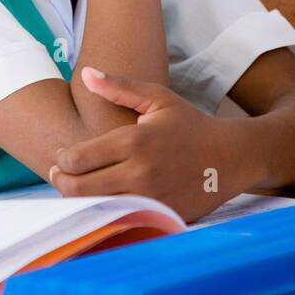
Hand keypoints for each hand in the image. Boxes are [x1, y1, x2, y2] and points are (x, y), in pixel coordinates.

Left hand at [48, 68, 252, 223]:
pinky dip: (106, 214)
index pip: (77, 158)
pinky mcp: (161, 218)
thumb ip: (119, 86)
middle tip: (60, 175)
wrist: (233, 157)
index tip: (61, 157)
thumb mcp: (158, 99)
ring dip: (80, 201)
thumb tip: (86, 73)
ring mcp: (150, 200)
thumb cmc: (191, 125)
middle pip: (79, 188)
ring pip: (96, 208)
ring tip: (78, 189)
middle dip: (62, 182)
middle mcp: (139, 173)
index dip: (61, 159)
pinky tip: (104, 203)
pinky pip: (121, 221)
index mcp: (134, 141)